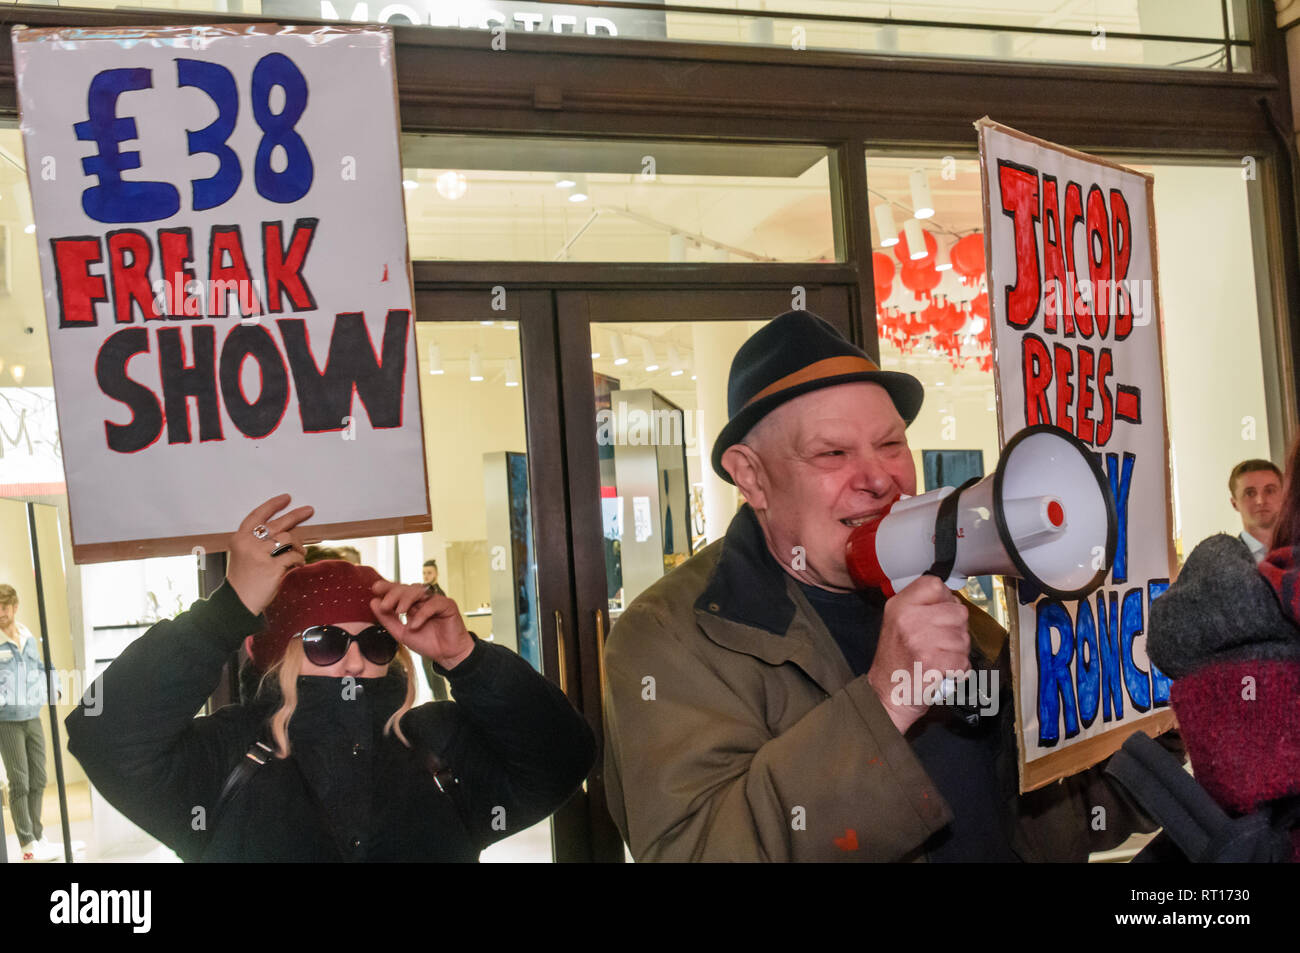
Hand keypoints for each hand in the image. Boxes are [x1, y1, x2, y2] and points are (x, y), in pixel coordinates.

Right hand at [225, 494, 312, 615]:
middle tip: (309, 510)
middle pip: (277, 523)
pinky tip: (297, 564)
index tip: (286, 498)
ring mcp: (260, 555)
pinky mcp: (271, 567)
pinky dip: (299, 559)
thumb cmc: (244, 579)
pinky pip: (294, 556)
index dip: (273, 505)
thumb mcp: (244, 555)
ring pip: (289, 538)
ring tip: (299, 553)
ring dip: (299, 545)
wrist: (238, 602)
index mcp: (240, 538)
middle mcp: (248, 543)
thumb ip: (260, 542)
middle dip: (296, 515)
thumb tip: (288, 529)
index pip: (257, 515)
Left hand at [370, 581, 474, 670]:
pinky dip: (422, 614)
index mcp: (412, 604)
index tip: (375, 588)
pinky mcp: (448, 606)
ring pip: (420, 591)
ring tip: (399, 612)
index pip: (399, 590)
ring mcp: (436, 601)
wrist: (446, 655)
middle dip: (394, 594)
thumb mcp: (401, 633)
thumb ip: (388, 619)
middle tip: (385, 605)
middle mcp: (424, 599)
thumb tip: (374, 602)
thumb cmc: (427, 642)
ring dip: (407, 599)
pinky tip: (415, 625)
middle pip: (407, 588)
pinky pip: (434, 604)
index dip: (388, 587)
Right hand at [866, 575, 970, 734]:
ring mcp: (920, 639)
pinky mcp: (932, 661)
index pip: (935, 585)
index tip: (940, 615)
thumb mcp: (898, 622)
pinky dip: (959, 670)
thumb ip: (922, 605)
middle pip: (958, 612)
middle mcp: (908, 618)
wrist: (887, 695)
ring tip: (939, 658)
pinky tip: (943, 671)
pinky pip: (963, 660)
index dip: (946, 600)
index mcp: (900, 605)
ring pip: (964, 638)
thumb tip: (953, 599)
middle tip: (940, 643)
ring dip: (958, 652)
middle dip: (956, 630)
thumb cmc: (897, 661)